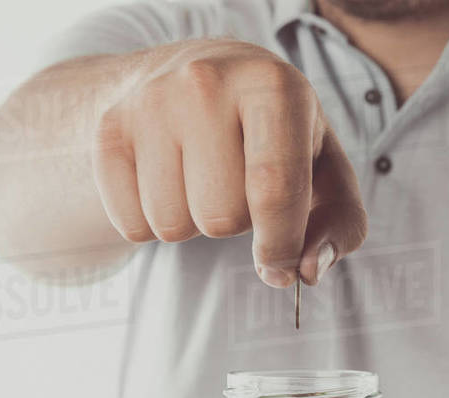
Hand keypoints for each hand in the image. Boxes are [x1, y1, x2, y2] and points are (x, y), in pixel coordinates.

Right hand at [93, 40, 367, 286]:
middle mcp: (205, 82)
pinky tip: (169, 180)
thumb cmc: (273, 135)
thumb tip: (303, 271)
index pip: (274, 190)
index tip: (281, 263)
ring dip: (194, 223)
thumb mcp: (324, 168)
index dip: (280, 244)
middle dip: (237, 223)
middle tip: (237, 184)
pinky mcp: (109, 131)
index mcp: (273, 86)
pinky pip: (132, 226)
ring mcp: (149, 103)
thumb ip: (339, 224)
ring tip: (203, 178)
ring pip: (172, 226)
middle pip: (220, 217)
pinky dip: (153, 223)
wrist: (194, 77)